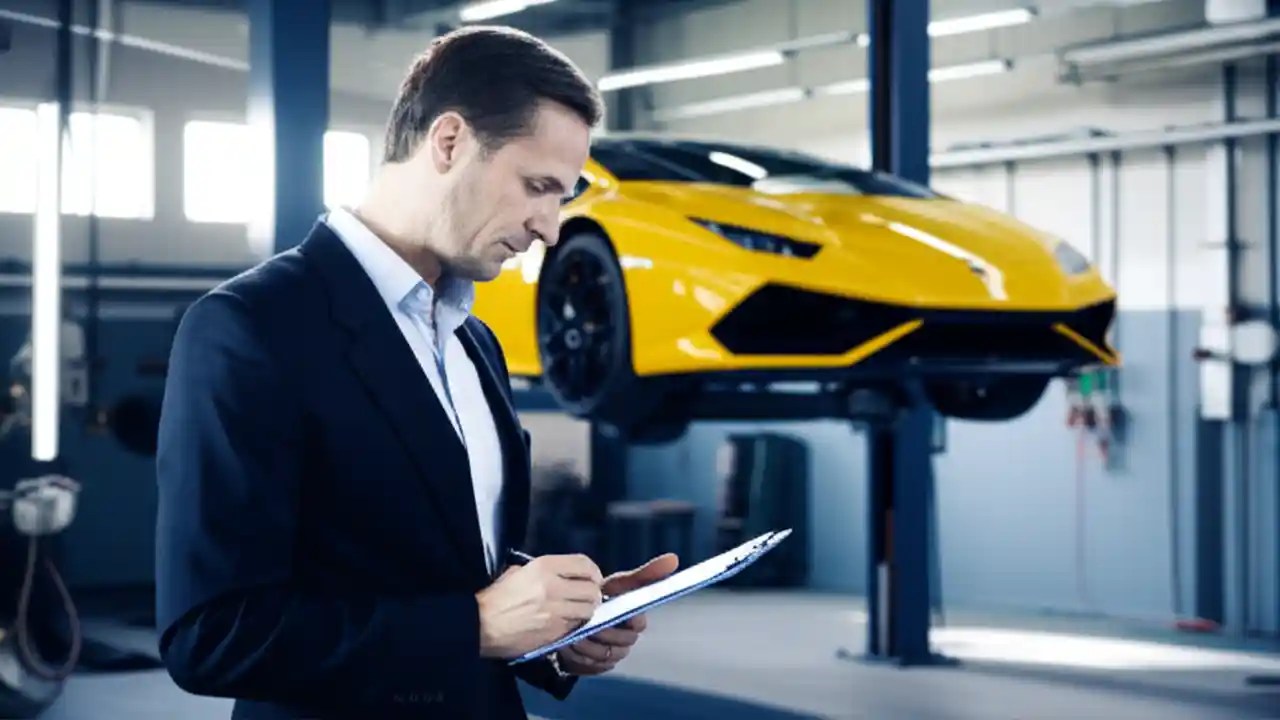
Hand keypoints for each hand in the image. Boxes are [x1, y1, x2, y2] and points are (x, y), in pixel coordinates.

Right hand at [476, 554, 603, 658]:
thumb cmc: (496, 597)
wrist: (481, 625)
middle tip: (586, 597)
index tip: (592, 578)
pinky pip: (576, 626)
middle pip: (592, 589)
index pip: (584, 564)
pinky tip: (566, 623)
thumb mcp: (518, 572)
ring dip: (586, 611)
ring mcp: (556, 611)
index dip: (593, 572)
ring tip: (578, 611)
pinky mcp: (555, 632)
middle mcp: (554, 587)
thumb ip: (543, 571)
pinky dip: (575, 624)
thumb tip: (564, 576)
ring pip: (588, 610)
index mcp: (545, 567)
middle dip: (593, 594)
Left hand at [556, 553, 678, 675]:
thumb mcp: (618, 584)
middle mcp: (627, 640)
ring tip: (574, 634)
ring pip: (607, 655)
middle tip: (586, 624)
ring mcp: (613, 655)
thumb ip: (644, 574)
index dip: (627, 620)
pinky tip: (570, 645)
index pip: (639, 624)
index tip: (613, 612)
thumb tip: (674, 558)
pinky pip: (592, 666)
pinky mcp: (597, 667)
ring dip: (589, 645)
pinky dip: (580, 656)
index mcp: (635, 620)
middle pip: (623, 642)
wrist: (572, 617)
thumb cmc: (600, 597)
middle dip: (604, 633)